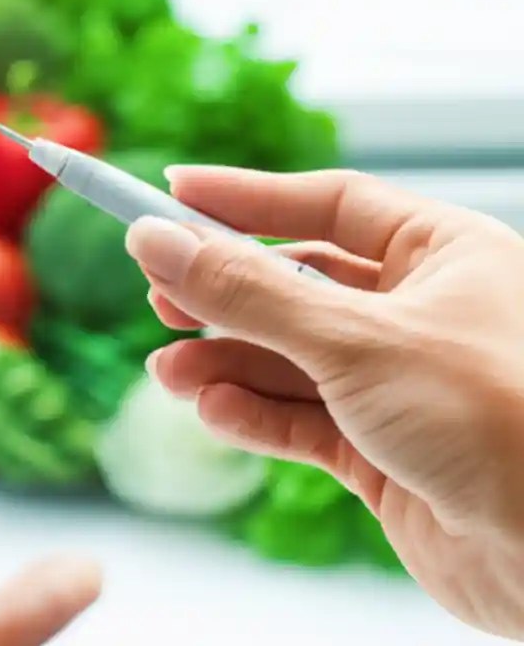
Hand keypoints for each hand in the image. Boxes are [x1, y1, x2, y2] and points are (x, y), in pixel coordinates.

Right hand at [125, 165, 523, 638]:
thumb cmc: (496, 419)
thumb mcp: (356, 340)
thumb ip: (249, 293)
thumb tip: (157, 240)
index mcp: (444, 255)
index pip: (329, 203)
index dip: (247, 199)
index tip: (170, 193)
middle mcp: (422, 313)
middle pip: (298, 284)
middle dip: (225, 294)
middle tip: (159, 296)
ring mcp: (399, 385)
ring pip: (290, 359)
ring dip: (225, 363)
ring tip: (168, 372)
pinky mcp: (382, 452)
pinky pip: (300, 420)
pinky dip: (252, 415)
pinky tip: (212, 411)